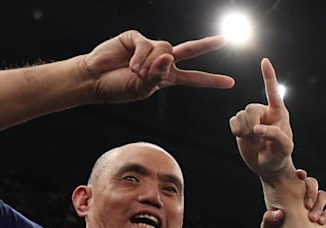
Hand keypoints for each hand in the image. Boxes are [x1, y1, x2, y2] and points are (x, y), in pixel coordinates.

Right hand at [82, 31, 233, 103]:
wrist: (95, 79)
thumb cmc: (117, 88)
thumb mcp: (142, 90)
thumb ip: (157, 77)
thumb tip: (169, 58)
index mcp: (166, 77)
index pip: (193, 78)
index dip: (211, 80)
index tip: (230, 82)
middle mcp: (161, 60)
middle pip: (189, 50)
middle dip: (207, 45)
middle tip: (225, 40)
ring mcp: (149, 48)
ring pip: (165, 50)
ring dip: (151, 65)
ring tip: (136, 73)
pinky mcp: (136, 38)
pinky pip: (147, 45)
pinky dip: (140, 57)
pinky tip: (130, 65)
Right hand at [230, 58, 293, 181]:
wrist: (268, 167)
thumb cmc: (280, 156)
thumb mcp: (284, 148)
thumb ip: (274, 135)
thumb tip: (258, 129)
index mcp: (279, 112)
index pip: (273, 92)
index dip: (269, 77)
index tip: (265, 61)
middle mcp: (264, 111)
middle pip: (250, 108)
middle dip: (251, 126)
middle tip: (258, 139)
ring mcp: (251, 117)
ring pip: (240, 115)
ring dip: (245, 132)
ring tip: (255, 141)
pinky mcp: (240, 124)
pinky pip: (232, 121)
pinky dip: (237, 132)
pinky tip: (246, 139)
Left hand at [261, 169, 325, 227]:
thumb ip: (269, 223)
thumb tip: (279, 213)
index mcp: (286, 203)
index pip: (293, 183)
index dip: (299, 176)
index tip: (300, 175)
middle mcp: (300, 205)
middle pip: (311, 185)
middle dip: (311, 190)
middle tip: (306, 205)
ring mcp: (313, 213)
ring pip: (322, 196)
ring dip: (319, 202)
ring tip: (313, 219)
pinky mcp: (323, 223)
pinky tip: (321, 223)